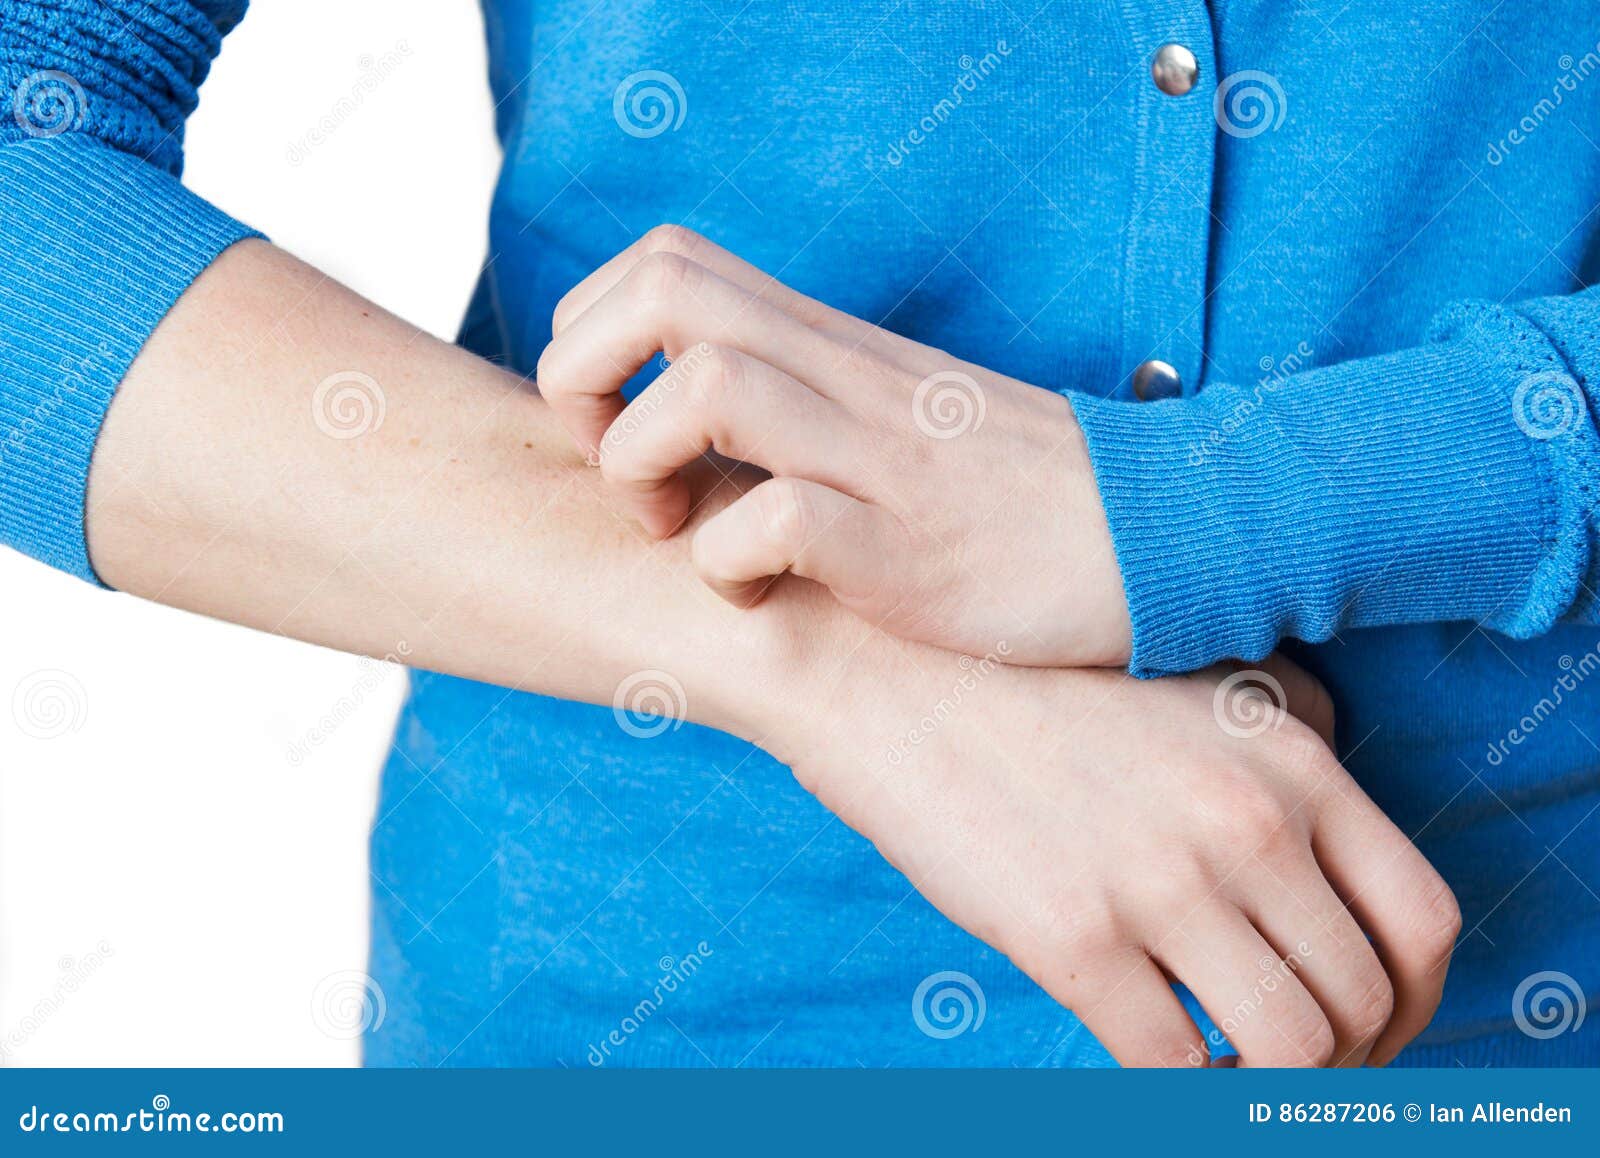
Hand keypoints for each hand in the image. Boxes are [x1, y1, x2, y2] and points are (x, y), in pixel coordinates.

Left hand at [537, 225, 1132, 665]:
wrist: (1158, 535)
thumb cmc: (1007, 490)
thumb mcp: (892, 412)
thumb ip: (796, 396)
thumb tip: (676, 420)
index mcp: (832, 343)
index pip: (662, 261)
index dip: (596, 335)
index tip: (617, 425)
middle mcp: (846, 379)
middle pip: (660, 291)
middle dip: (586, 380)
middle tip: (631, 478)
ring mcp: (878, 458)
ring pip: (703, 389)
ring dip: (643, 469)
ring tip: (681, 532)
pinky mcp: (907, 552)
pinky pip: (778, 521)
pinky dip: (728, 565)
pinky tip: (757, 595)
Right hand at [748, 630, 1456, 1067]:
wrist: (890, 673)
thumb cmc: (1034, 679)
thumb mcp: (1190, 673)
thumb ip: (1287, 734)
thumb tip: (1333, 818)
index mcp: (1289, 757)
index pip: (1421, 917)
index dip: (1414, 1001)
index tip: (1375, 1027)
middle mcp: (1248, 821)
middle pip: (1362, 1002)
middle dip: (1342, 1062)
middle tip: (1286, 1067)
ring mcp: (1161, 881)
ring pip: (1288, 1052)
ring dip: (1271, 1090)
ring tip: (1225, 1077)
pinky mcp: (1073, 939)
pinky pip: (1173, 1069)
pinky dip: (1184, 1098)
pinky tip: (1160, 1074)